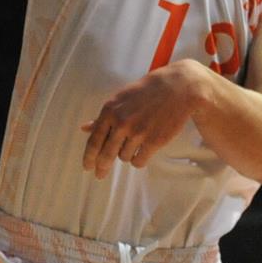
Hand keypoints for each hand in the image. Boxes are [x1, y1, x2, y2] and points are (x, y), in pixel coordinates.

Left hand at [80, 61, 204, 179]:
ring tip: (136, 141)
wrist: (177, 88)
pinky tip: (143, 151)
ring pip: (124, 157)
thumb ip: (104, 116)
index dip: (89, 157)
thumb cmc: (147, 91)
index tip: (87, 167)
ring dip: (127, 154)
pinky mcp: (154, 141)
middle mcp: (122, 122)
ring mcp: (138, 133)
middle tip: (100, 175)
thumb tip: (84, 129)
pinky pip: (139, 161)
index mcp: (110, 110)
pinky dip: (139, 159)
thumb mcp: (121, 99)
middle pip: (106, 154)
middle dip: (102, 167)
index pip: (94, 141)